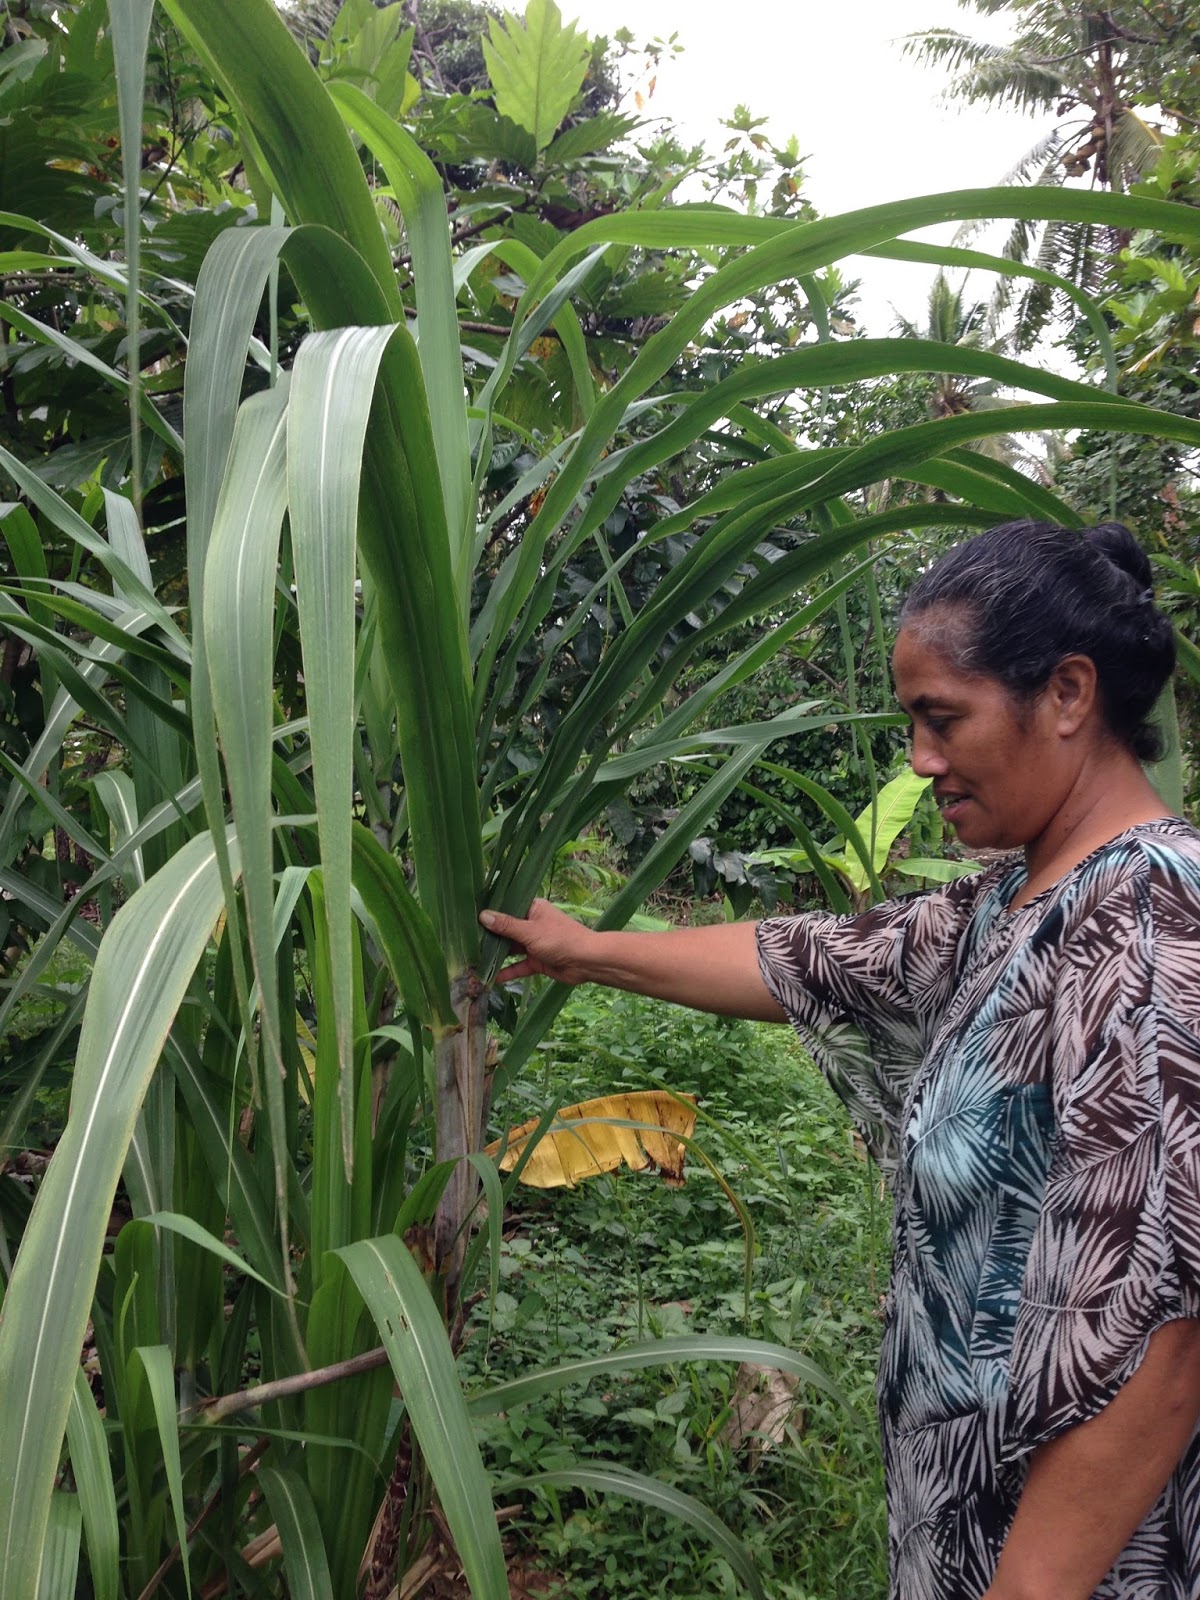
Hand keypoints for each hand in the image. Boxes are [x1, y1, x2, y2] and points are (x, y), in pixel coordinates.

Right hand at [479, 899, 596, 985]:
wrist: (586, 961)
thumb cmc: (560, 938)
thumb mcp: (530, 931)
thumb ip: (506, 926)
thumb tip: (482, 915)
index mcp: (532, 909)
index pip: (507, 907)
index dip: (490, 912)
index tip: (469, 917)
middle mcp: (531, 924)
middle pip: (506, 930)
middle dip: (489, 937)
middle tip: (466, 942)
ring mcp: (534, 943)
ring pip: (510, 949)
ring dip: (496, 956)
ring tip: (473, 961)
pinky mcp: (537, 961)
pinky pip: (519, 966)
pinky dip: (508, 972)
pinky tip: (492, 978)